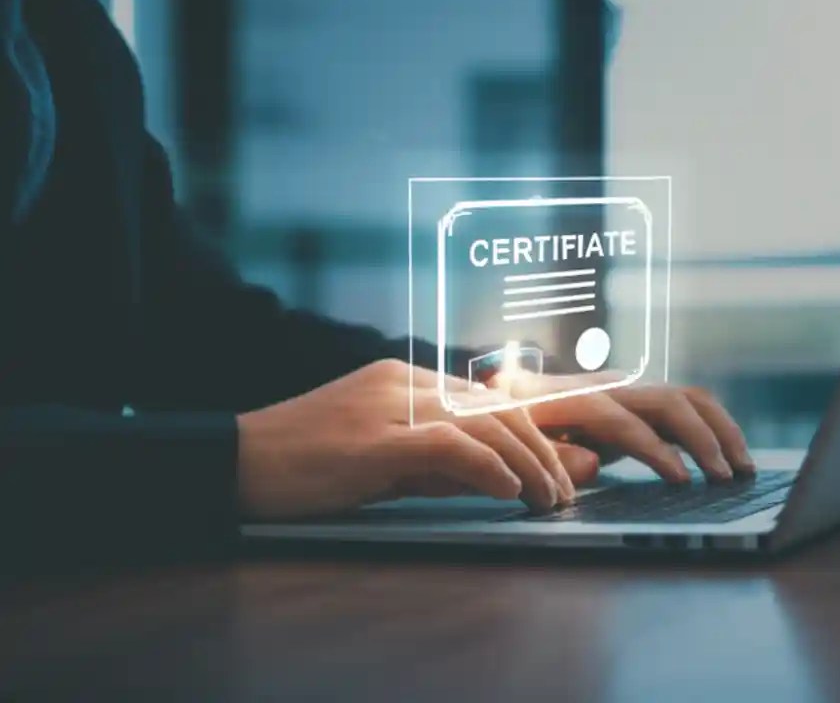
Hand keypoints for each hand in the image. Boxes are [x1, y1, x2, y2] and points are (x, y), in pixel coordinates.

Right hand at [236, 359, 573, 519]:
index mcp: (405, 380)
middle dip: (543, 450)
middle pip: (498, 408)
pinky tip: (509, 491)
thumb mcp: (386, 463)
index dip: (534, 432)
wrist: (232, 463)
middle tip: (567, 489)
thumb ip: (443, 465)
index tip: (562, 464)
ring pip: (484, 423)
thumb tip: (506, 480)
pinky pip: (451, 445)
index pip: (489, 400)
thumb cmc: (305, 468)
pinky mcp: (376, 439)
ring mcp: (389, 406)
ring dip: (528, 464)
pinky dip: (489, 467)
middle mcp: (403, 382)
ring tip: (549, 499)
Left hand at [501, 372, 753, 483]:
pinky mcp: (643, 401)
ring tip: (743, 468)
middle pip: (669, 401)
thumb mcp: (520, 448)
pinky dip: (715, 428)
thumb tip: (594, 465)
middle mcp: (609, 386)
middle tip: (725, 478)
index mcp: (574, 398)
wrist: (505, 400)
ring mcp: (629, 389)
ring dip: (720, 431)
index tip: (683, 481)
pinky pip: (689, 406)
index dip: (656, 451)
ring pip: (688, 398)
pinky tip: (731, 458)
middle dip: (702, 439)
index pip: (625, 421)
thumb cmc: (512, 433)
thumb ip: (553, 457)